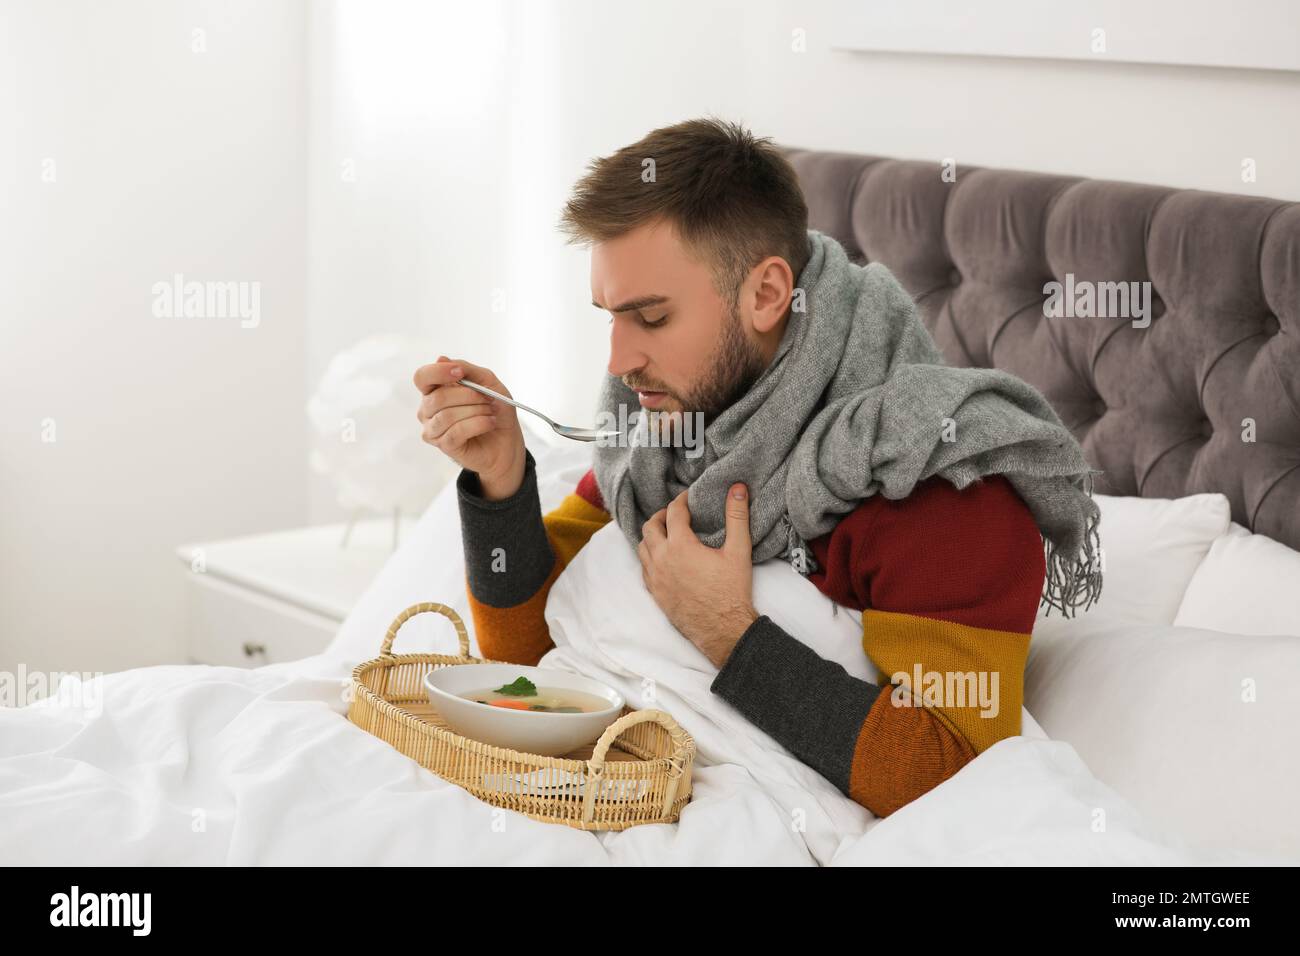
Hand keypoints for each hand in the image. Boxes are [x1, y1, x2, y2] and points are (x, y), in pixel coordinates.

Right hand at [413, 356, 524, 499]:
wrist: (507, 440)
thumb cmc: (495, 409)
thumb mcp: (487, 382)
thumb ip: (467, 369)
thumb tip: (441, 359)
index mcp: (435, 390)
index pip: (422, 377)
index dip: (438, 372)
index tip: (460, 373)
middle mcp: (428, 409)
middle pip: (438, 398)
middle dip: (469, 396)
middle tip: (488, 399)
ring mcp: (433, 429)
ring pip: (447, 416)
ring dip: (476, 411)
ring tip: (490, 413)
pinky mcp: (444, 445)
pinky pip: (456, 431)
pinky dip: (478, 424)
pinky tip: (489, 423)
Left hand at [638, 482, 758, 668]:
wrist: (723, 629)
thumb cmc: (732, 591)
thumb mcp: (738, 550)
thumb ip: (737, 516)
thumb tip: (737, 488)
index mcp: (680, 545)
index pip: (673, 512)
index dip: (681, 501)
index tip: (688, 498)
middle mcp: (661, 560)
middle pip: (650, 527)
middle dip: (661, 516)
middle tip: (674, 514)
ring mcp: (655, 578)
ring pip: (642, 548)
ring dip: (652, 536)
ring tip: (666, 533)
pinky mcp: (655, 593)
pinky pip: (643, 569)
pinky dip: (649, 557)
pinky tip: (662, 559)